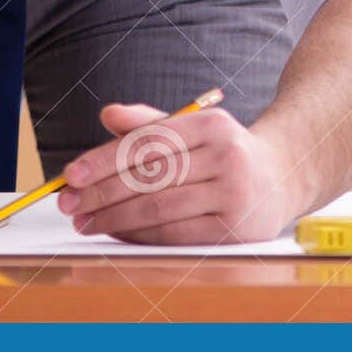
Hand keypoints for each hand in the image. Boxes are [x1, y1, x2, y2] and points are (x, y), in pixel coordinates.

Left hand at [57, 102, 303, 244]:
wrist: (282, 178)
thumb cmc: (223, 151)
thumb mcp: (192, 127)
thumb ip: (148, 122)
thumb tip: (107, 115)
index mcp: (211, 124)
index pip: (148, 142)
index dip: (104, 159)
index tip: (71, 174)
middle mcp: (227, 156)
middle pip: (151, 176)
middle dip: (102, 192)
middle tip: (68, 202)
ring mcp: (234, 195)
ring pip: (160, 208)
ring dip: (114, 218)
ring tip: (84, 221)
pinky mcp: (236, 230)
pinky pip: (176, 235)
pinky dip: (140, 236)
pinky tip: (116, 233)